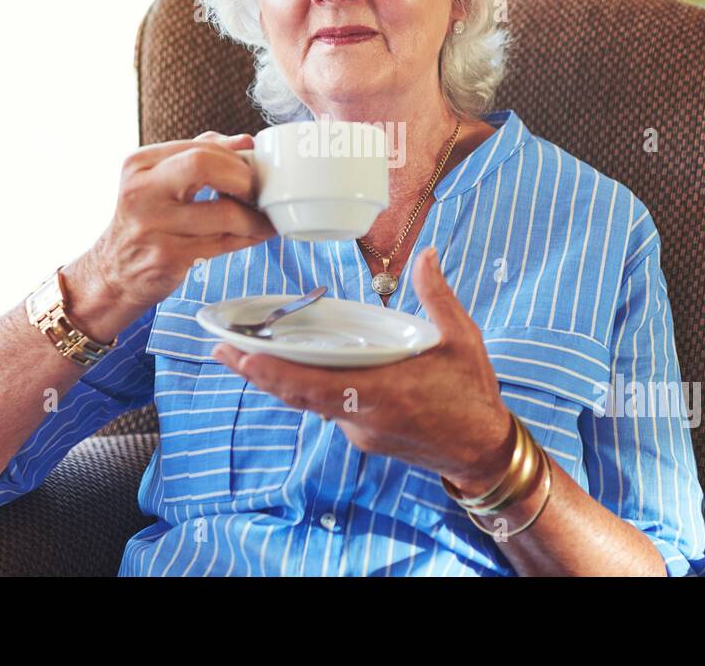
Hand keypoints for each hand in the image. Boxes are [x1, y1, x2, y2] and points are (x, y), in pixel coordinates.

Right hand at [71, 131, 277, 341]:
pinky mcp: (169, 258)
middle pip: (205, 165)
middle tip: (256, 191)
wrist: (114, 272)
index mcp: (139, 164)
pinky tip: (257, 233)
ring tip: (264, 217)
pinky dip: (249, 236)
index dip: (237, 158)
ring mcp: (153, 226)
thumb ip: (199, 154)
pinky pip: (225, 243)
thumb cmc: (146, 220)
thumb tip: (245, 142)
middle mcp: (142, 192)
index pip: (201, 147)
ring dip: (255, 216)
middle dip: (243, 178)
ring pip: (225, 212)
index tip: (252, 170)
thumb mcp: (159, 179)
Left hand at [210, 246, 514, 489]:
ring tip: (240, 355)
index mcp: (384, 392)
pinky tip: (283, 370)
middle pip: (297, 395)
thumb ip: (437, 296)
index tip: (243, 354)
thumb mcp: (463, 339)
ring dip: (275, 380)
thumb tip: (426, 253)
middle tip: (222, 350)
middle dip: (257, 372)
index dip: (275, 372)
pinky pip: (323, 408)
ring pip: (307, 403)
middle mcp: (363, 416)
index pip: (315, 385)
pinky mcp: (362, 435)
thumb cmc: (473, 394)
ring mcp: (360, 430)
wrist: (482, 451)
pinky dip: (301, 389)